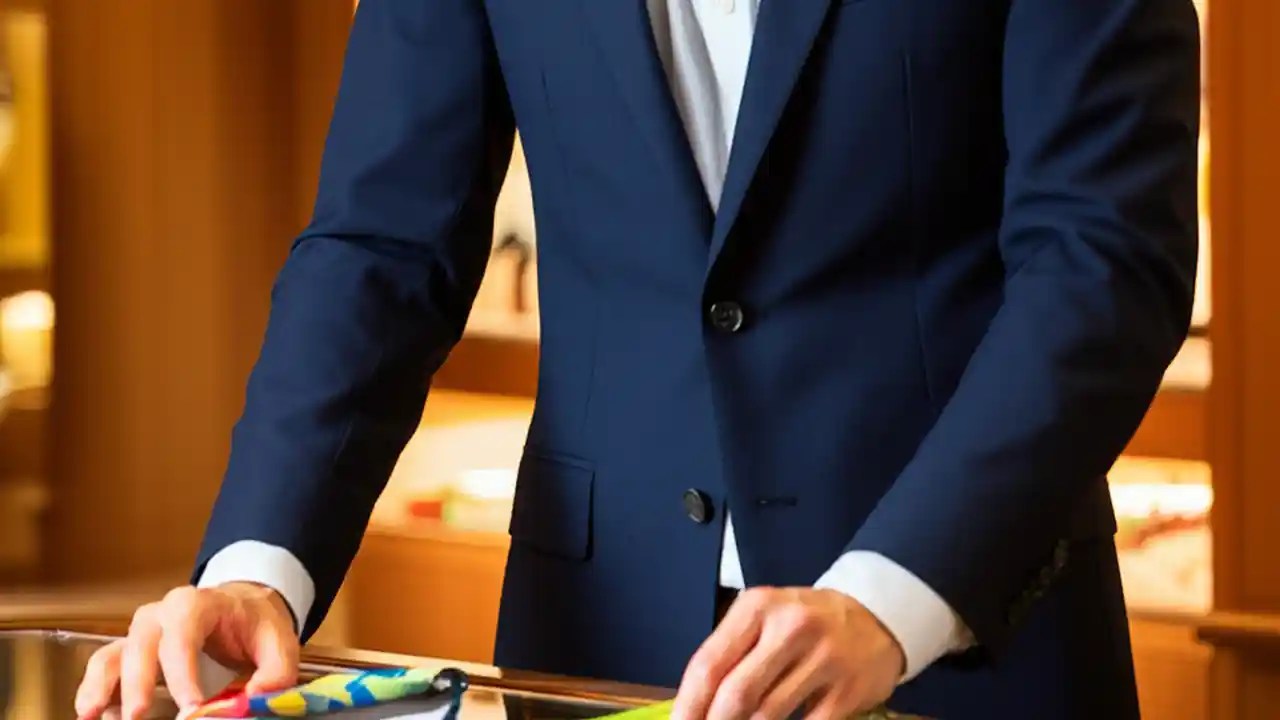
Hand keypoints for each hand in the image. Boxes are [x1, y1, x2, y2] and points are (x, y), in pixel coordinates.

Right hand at [74, 582, 298, 719]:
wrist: (242, 608)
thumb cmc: (255, 625)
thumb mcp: (278, 640)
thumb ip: (276, 670)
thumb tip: (255, 698)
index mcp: (197, 604)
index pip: (183, 632)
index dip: (183, 670)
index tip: (193, 707)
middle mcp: (160, 614)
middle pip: (141, 644)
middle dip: (138, 683)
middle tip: (139, 717)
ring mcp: (140, 633)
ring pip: (112, 654)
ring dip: (101, 687)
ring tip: (95, 716)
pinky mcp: (129, 653)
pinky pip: (103, 667)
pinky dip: (95, 690)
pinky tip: (92, 715)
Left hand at [672, 587, 904, 719]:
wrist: (877, 615)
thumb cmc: (806, 622)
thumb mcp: (765, 618)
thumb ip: (731, 654)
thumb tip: (693, 706)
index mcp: (757, 607)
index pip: (709, 663)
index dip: (688, 705)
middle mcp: (789, 627)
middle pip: (736, 693)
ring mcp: (823, 658)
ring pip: (768, 716)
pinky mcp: (849, 689)